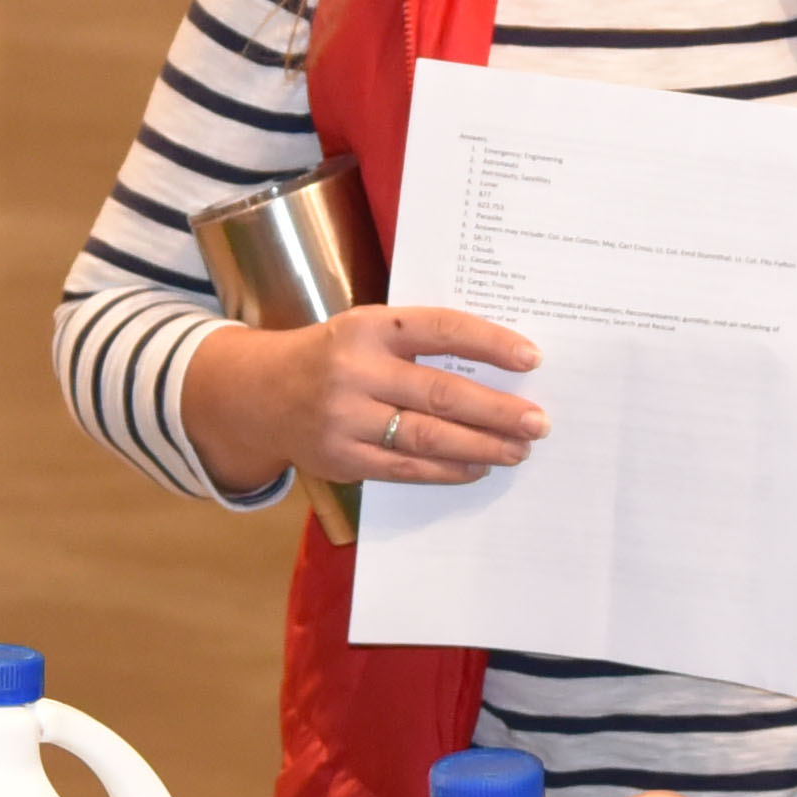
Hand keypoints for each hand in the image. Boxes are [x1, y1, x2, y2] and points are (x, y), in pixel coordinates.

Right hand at [178, 306, 546, 504]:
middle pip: (441, 393)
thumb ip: (417, 341)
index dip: (490, 343)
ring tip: (518, 450)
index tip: (532, 358)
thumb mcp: (365, 330)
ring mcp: (345, 418)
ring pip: (427, 437)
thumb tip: (499, 364)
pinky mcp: (341, 459)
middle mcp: (353, 370)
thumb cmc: (332, 356)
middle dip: (497, 411)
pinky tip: (476, 466)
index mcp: (367, 326)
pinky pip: (406, 468)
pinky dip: (447, 469)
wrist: (258, 393)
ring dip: (481, 446)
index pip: (441, 330)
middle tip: (537, 422)